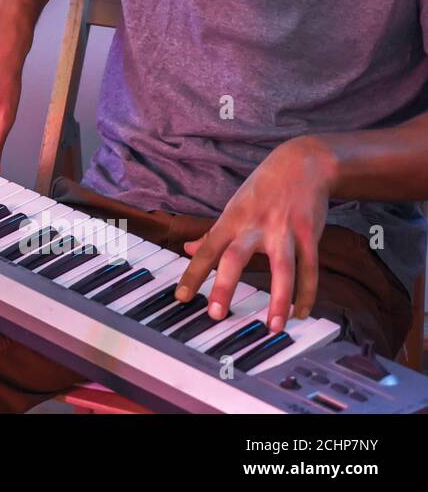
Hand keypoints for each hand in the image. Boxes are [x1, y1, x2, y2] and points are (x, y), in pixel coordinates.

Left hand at [175, 137, 335, 333]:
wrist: (302, 164)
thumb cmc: (262, 189)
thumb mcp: (233, 206)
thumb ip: (212, 232)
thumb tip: (188, 248)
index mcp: (232, 220)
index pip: (207, 250)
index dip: (192, 274)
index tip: (181, 298)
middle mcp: (254, 226)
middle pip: (235, 257)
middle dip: (224, 286)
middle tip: (216, 314)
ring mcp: (284, 231)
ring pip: (281, 268)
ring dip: (278, 300)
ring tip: (273, 327)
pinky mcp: (309, 235)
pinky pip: (309, 269)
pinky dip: (307, 293)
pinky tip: (300, 313)